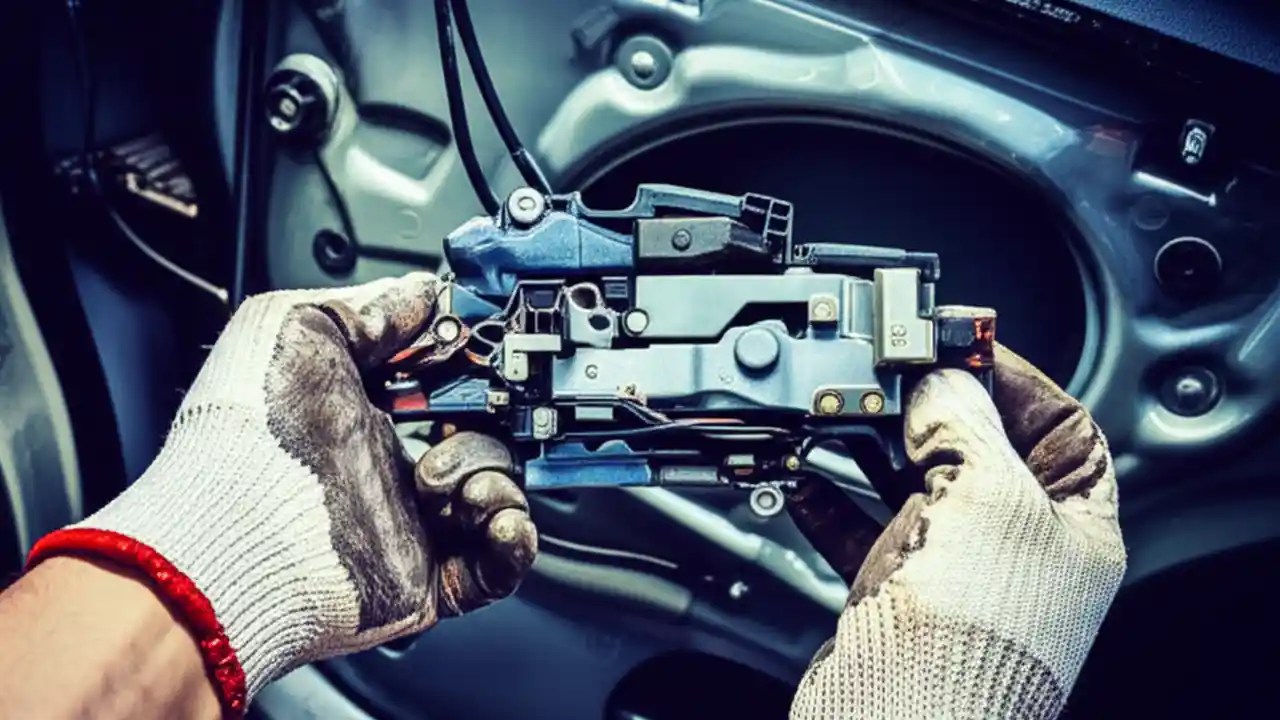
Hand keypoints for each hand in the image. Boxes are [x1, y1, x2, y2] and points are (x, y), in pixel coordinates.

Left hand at [26, 274, 536, 712]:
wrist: (239, 529)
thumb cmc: (249, 430)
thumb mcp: (298, 327)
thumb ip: (369, 307)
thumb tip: (422, 295)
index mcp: (366, 410)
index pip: (446, 383)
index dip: (475, 367)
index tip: (486, 353)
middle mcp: (392, 466)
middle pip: (485, 434)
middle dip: (495, 420)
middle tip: (475, 415)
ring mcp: (412, 524)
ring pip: (497, 494)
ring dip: (495, 477)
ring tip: (448, 482)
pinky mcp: (429, 579)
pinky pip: (498, 565)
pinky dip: (513, 540)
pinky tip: (495, 518)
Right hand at [788, 344, 1125, 718]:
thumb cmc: (975, 637)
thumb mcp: (988, 493)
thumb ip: (962, 420)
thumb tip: (939, 378)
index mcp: (1074, 525)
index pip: (1059, 424)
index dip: (1013, 377)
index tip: (960, 341)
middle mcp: (1018, 548)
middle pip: (978, 448)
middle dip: (930, 407)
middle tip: (886, 370)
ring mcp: (955, 572)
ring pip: (913, 486)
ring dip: (870, 447)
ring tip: (840, 411)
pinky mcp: (896, 592)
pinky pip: (860, 530)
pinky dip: (829, 501)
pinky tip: (805, 476)